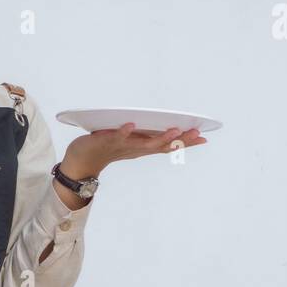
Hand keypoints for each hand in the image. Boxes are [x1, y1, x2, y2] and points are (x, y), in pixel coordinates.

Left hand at [60, 124, 207, 179]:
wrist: (82, 160)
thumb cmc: (108, 148)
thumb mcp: (131, 143)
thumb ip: (146, 136)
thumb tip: (161, 126)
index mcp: (142, 148)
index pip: (168, 146)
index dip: (186, 143)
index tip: (204, 137)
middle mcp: (135, 149)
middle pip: (161, 146)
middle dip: (179, 140)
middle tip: (196, 133)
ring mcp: (121, 147)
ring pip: (143, 144)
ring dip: (159, 138)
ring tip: (173, 130)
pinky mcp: (105, 142)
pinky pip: (116, 137)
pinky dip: (124, 132)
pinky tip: (131, 125)